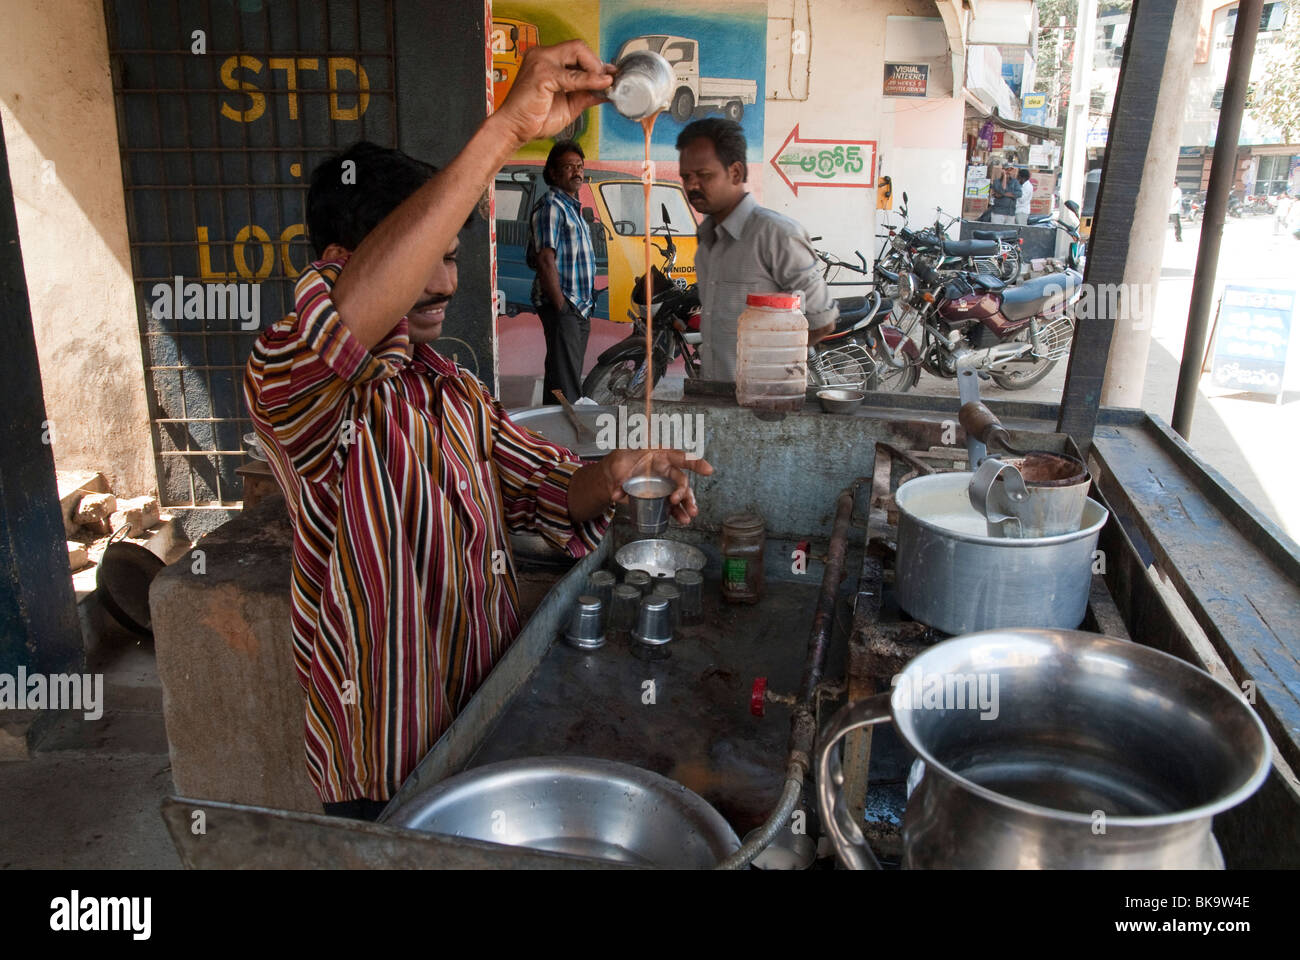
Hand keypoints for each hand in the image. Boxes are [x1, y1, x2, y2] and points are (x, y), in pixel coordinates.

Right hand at [493, 41, 614, 144]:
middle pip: (578, 46)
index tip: (609, 75)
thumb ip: (585, 94)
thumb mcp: (569, 105)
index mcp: (546, 60)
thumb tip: (605, 89)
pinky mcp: (542, 75)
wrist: (514, 130)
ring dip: (594, 70)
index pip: (576, 51)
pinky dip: (588, 81)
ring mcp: (540, 62)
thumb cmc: (534, 119)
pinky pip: (573, 76)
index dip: (595, 63)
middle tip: (606, 80)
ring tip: (603, 85)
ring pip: (577, 52)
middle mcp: (542, 56)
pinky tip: (598, 87)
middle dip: (596, 63)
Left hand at [600, 448, 713, 524]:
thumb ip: (619, 473)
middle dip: (683, 491)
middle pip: (681, 480)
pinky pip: (672, 505)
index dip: (696, 463)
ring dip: (686, 505)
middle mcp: (666, 470)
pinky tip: (682, 520)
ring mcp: (664, 485)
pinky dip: (677, 513)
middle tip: (676, 499)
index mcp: (661, 456)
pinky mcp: (661, 497)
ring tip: (689, 515)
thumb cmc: (621, 460)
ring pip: (680, 495)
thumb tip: (617, 492)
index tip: (708, 470)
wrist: (614, 475)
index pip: (681, 457)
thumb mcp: (619, 457)